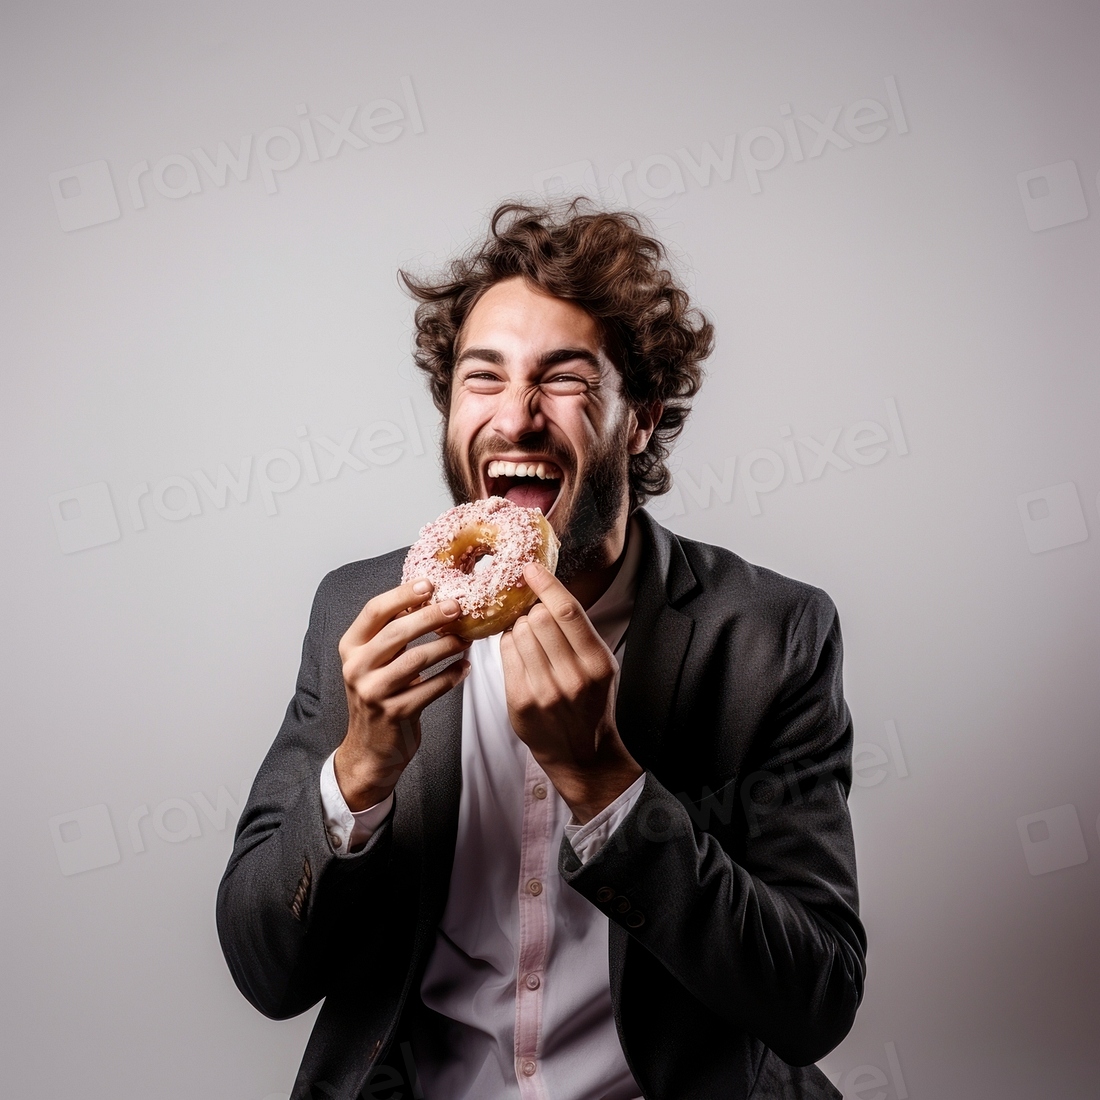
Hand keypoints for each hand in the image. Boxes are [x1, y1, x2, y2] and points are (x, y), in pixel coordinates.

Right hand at [335, 580, 470, 809]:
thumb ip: (392, 632)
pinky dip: (452, 676)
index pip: (375, 611)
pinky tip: (464, 668)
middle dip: (431, 616)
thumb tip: (428, 597)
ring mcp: (374, 692)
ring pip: (417, 660)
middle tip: (456, 607)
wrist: (370, 747)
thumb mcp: (374, 660)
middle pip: (398, 632)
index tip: (429, 583)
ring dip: (446, 646)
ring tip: (465, 640)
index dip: (403, 594)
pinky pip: (431, 688)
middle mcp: (357, 667)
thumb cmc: (378, 693)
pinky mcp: (395, 712)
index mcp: (351, 647)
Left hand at [500, 562, 642, 823]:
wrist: (583, 755)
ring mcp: (544, 692)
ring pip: (518, 634)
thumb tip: (545, 593)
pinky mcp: (520, 703)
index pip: (567, 611)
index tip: (529, 568)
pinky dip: (509, 647)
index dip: (545, 584)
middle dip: (532, 610)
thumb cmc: (591, 704)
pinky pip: (506, 656)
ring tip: (528, 638)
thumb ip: (578, 634)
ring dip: (518, 628)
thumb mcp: (600, 667)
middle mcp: (572, 677)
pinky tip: (519, 653)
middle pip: (538, 618)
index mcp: (598, 663)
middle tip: (533, 616)